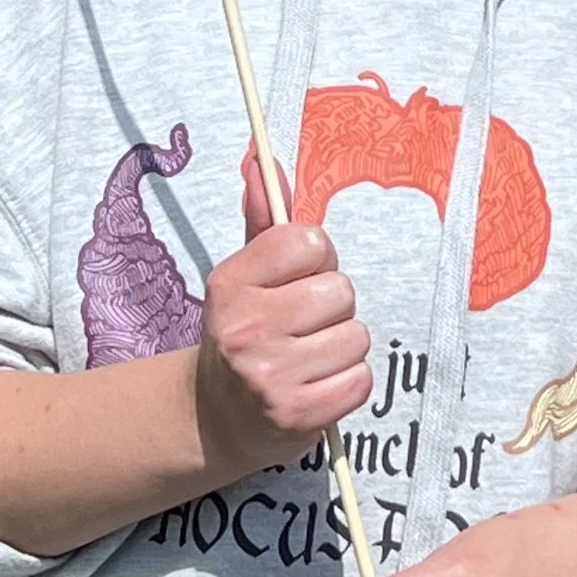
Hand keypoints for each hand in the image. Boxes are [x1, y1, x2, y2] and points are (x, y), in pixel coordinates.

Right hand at [193, 175, 371, 489]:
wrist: (217, 418)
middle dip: (332, 308)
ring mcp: (268, 376)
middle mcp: (245, 327)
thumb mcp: (243, 275)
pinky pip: (360, 381)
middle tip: (302, 328)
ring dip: (342, 348)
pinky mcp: (295, 415)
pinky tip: (316, 387)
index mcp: (230, 282)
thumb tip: (260, 158)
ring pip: (356, 336)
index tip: (297, 281)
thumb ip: (261, 217)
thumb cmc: (245, 333)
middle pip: (341, 290)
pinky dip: (347, 385)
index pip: (309, 241)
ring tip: (308, 358)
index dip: (317, 260)